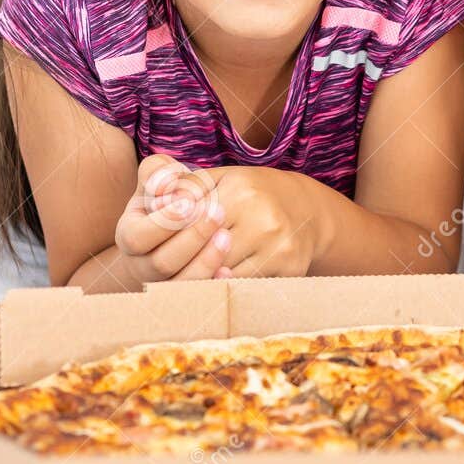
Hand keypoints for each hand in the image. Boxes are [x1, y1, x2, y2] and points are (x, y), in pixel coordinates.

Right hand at [114, 155, 231, 283]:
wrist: (183, 224)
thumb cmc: (171, 195)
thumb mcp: (159, 177)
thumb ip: (157, 172)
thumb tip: (163, 186)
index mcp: (129, 236)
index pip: (137, 237)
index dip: (163, 223)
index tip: (190, 203)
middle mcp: (141, 265)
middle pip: (162, 263)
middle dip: (191, 239)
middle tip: (217, 213)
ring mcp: (164, 284)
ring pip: (181, 284)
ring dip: (204, 261)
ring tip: (226, 236)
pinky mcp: (188, 294)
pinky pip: (200, 296)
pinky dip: (214, 283)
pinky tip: (230, 268)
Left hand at [172, 166, 314, 279]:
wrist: (308, 208)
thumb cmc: (255, 192)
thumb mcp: (223, 178)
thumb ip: (187, 186)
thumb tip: (155, 199)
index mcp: (242, 192)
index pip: (194, 223)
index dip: (176, 235)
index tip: (162, 242)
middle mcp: (263, 219)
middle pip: (208, 252)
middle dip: (188, 258)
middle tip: (171, 264)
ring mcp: (278, 247)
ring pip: (226, 274)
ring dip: (206, 275)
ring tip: (191, 273)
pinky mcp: (290, 268)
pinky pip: (248, 284)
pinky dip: (230, 283)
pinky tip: (219, 279)